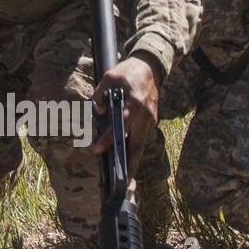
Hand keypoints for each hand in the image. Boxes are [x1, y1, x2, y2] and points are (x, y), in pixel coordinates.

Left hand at [90, 54, 158, 179]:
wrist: (150, 67)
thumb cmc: (127, 72)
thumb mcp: (110, 76)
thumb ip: (100, 93)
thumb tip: (97, 110)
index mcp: (134, 103)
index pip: (120, 126)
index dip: (108, 139)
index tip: (97, 149)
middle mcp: (145, 115)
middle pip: (138, 145)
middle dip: (131, 165)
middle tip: (123, 181)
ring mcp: (151, 119)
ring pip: (140, 144)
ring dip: (133, 159)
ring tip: (124, 176)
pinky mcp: (151, 120)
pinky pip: (141, 137)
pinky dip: (134, 147)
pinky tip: (125, 157)